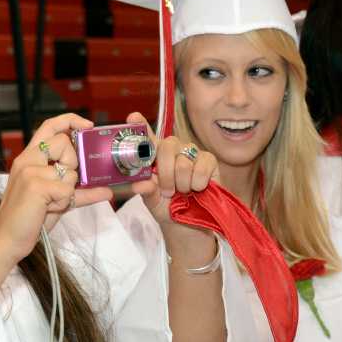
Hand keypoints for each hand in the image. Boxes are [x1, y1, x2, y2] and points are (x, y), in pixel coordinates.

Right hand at [0, 113, 113, 263]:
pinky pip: (67, 190)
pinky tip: (48, 209)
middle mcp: (27, 160)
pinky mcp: (35, 185)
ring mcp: (30, 171)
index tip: (88, 126)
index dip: (70, 121)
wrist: (7, 242)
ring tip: (50, 203)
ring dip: (68, 191)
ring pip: (69, 170)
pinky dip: (64, 203)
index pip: (49, 126)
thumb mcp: (55, 200)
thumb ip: (77, 190)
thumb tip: (107, 190)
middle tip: (63, 184)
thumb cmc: (29, 220)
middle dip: (73, 164)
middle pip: (64, 143)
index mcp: (28, 158)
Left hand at [124, 113, 219, 249]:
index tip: (133, 117)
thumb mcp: (152, 201)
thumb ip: (146, 190)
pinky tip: (198, 188)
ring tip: (183, 192)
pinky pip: (201, 166)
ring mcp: (191, 152)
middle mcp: (172, 149)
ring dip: (182, 183)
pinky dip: (198, 182)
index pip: (146, 137)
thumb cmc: (168, 208)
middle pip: (166, 146)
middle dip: (166, 173)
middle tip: (168, 191)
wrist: (189, 224)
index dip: (140, 126)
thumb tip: (142, 183)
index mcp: (154, 156)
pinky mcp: (209, 160)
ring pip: (183, 161)